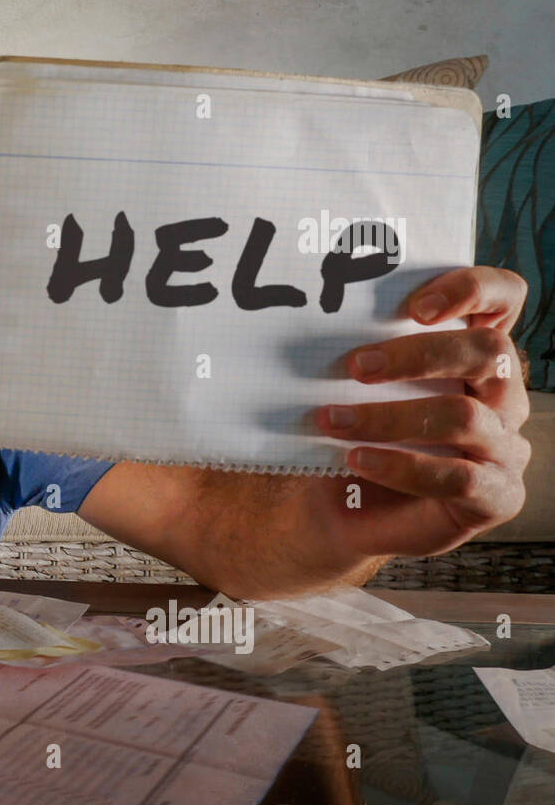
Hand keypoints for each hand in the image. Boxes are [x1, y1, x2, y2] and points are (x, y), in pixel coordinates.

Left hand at [310, 265, 530, 556]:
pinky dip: (404, 467)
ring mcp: (504, 447)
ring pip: (466, 417)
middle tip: (355, 367)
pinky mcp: (497, 497)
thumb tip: (299, 322)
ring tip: (333, 421)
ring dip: (390, 417)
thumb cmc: (345, 438)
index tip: (415, 307)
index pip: (503, 300)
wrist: (335, 514)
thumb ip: (347, 354)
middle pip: (489, 351)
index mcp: (471, 355)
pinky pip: (461, 477)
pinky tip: (358, 461)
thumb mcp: (343, 390)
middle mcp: (501, 396)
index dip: (473, 289)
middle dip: (417, 354)